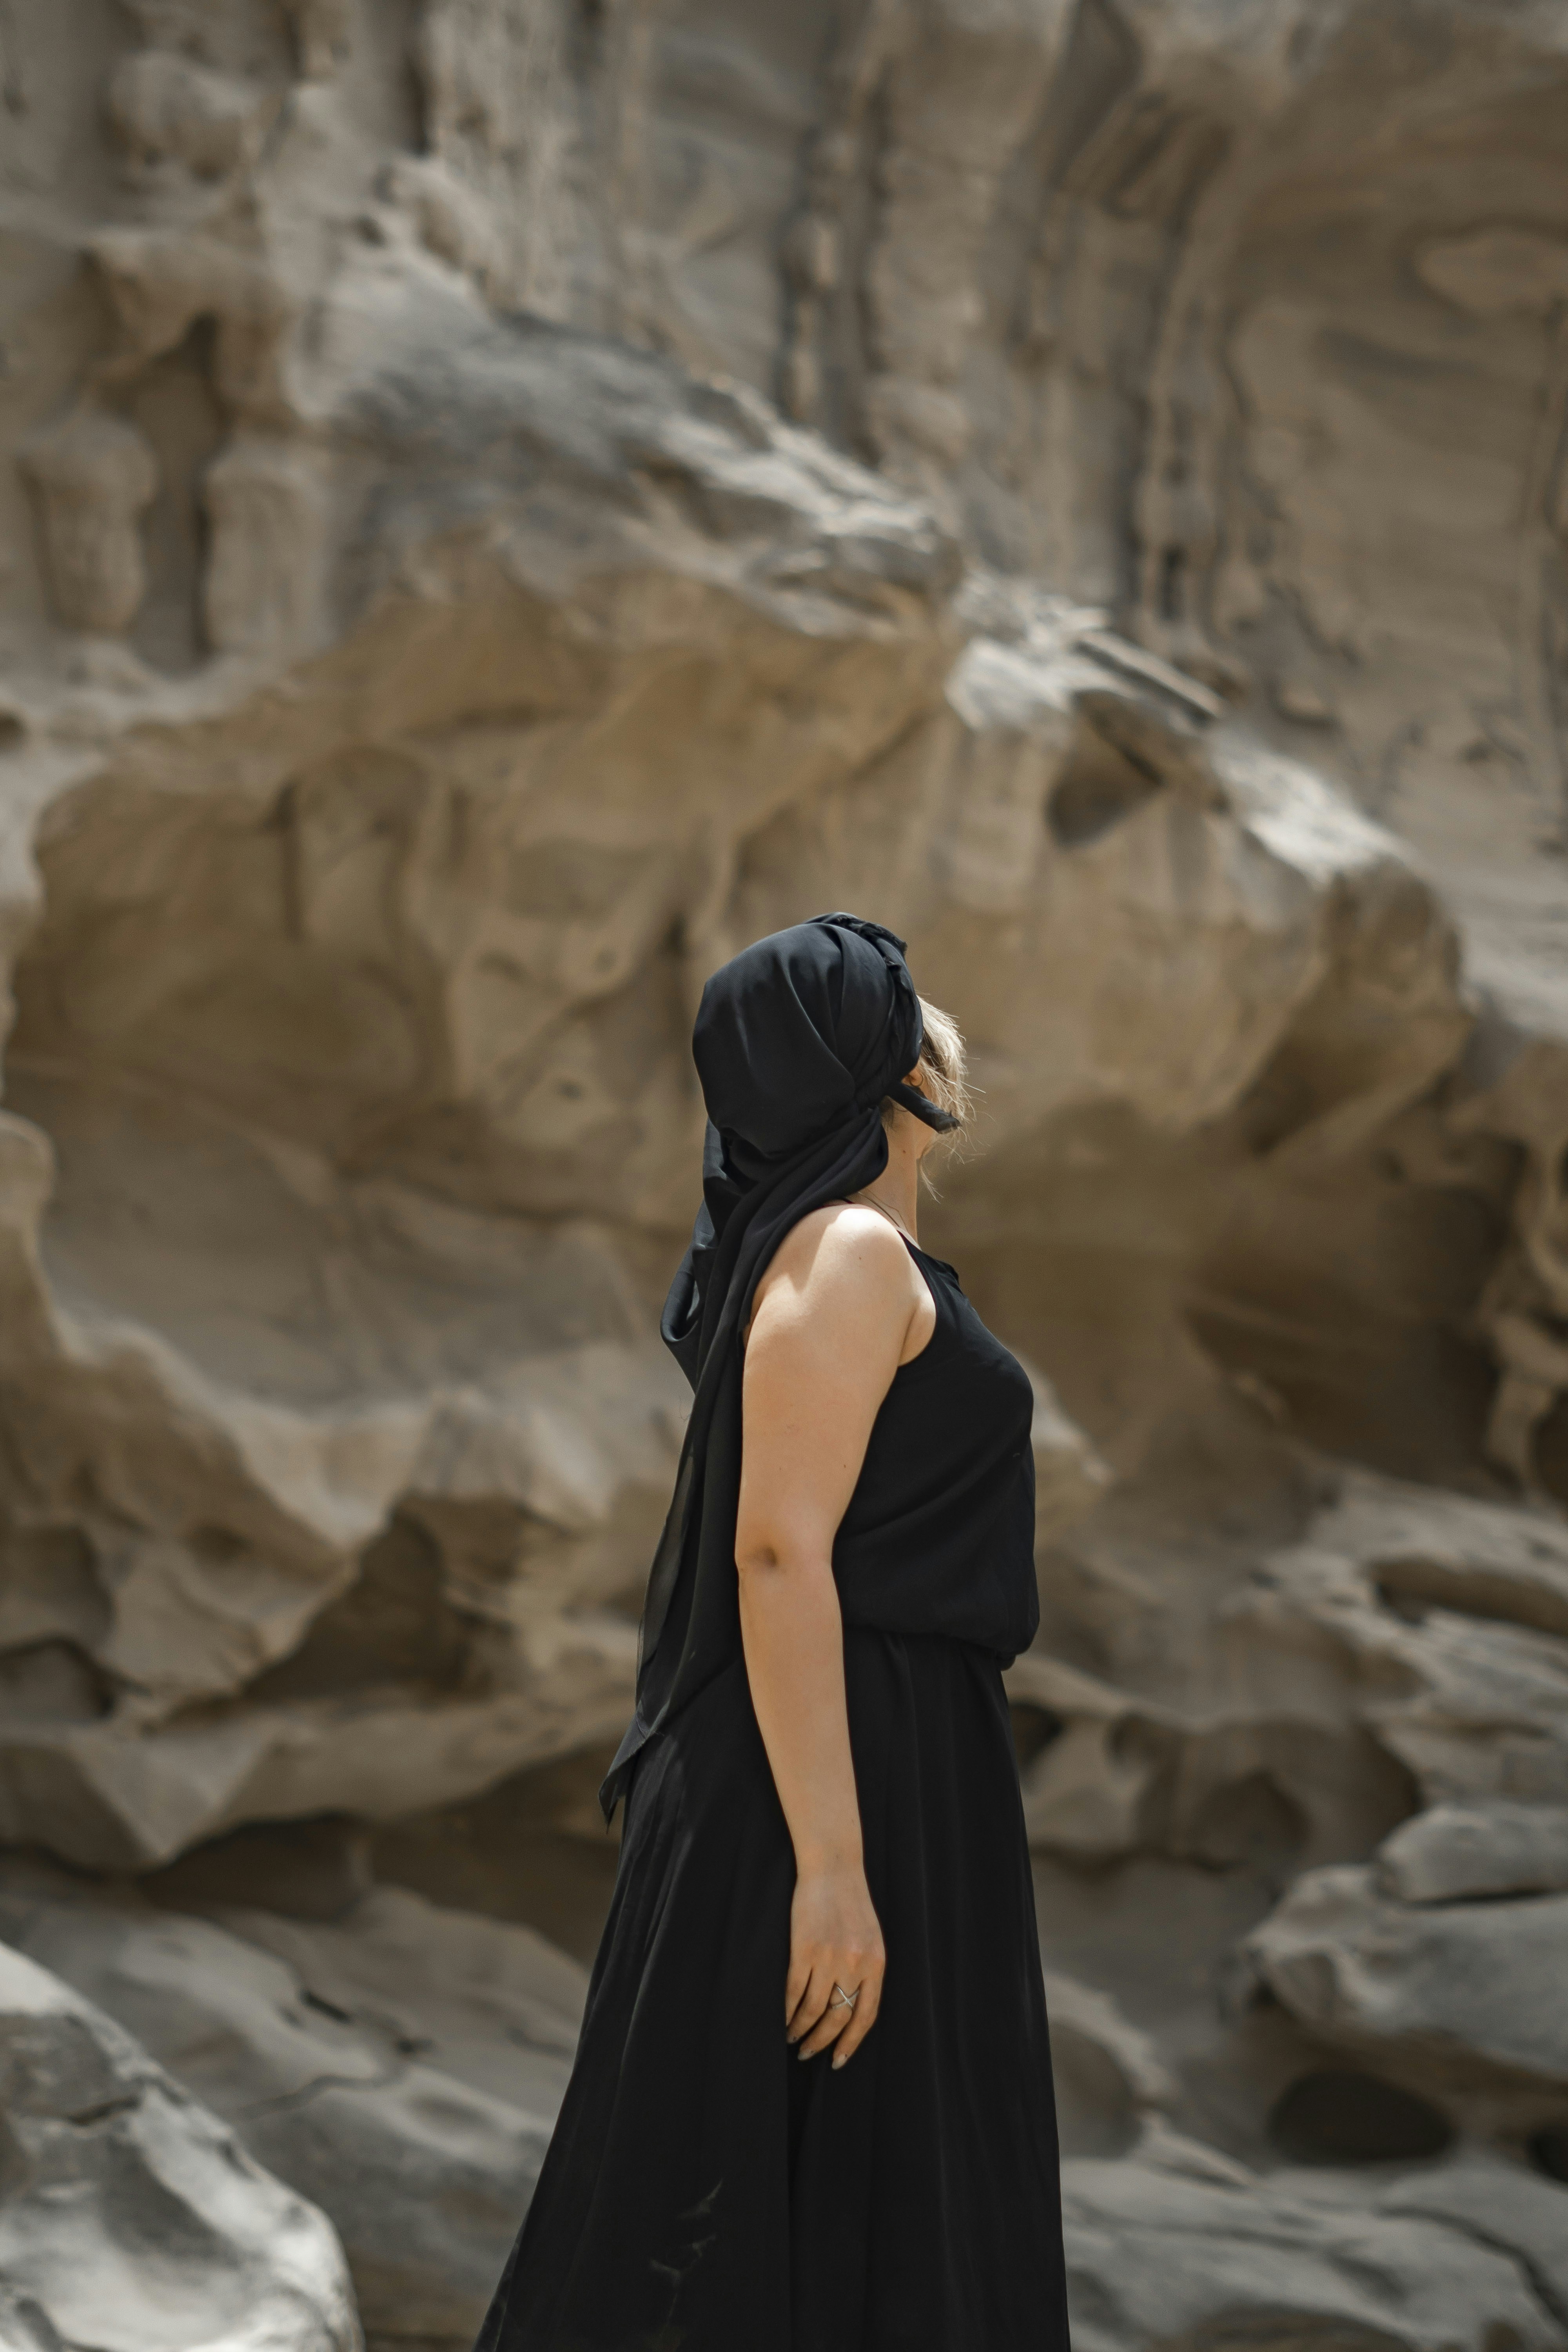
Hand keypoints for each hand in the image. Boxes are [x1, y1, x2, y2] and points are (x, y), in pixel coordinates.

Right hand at [785, 1862, 884, 2067]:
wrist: (833, 1867)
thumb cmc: (850, 1902)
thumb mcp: (870, 1938)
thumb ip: (865, 1971)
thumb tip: (850, 2009)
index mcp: (875, 1963)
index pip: (865, 2016)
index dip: (851, 2043)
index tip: (837, 2060)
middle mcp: (855, 1964)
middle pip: (837, 2018)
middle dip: (821, 2041)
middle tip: (808, 2053)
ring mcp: (829, 1957)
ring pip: (813, 2009)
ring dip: (800, 2029)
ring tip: (792, 2038)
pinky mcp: (804, 1949)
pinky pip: (793, 1991)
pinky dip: (786, 2010)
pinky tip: (783, 2019)